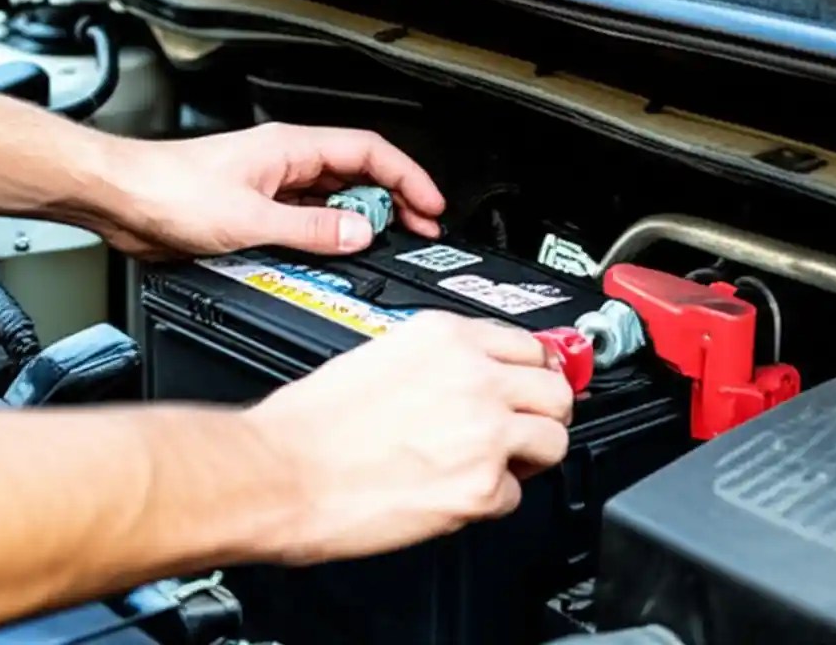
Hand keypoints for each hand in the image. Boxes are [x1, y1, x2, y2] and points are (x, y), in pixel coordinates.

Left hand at [93, 123, 444, 258]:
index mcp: (290, 147)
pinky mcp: (252, 209)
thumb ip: (310, 228)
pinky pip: (305, 218)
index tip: (430, 206)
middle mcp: (283, 162)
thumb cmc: (168, 189)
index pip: (369, 152)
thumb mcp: (251, 218)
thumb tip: (359, 234)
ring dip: (360, 219)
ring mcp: (269, 185)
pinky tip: (332, 254)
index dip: (407, 177)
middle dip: (393, 201)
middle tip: (418, 231)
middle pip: (357, 175)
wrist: (121, 198)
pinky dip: (327, 234)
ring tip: (383, 246)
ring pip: (332, 197)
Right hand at [242, 311, 574, 564]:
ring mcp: (484, 431)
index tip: (526, 384)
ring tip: (493, 465)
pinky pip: (517, 495)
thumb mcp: (377, 354)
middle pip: (555, 389)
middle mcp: (474, 376)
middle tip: (521, 428)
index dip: (528, 371)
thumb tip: (468, 376)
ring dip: (530, 456)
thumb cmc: (308, 423)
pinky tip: (454, 493)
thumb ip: (435, 360)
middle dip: (542, 412)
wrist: (280, 472)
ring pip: (554, 440)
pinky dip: (491, 500)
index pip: (528, 343)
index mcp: (445, 336)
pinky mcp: (481, 488)